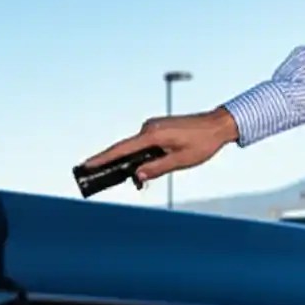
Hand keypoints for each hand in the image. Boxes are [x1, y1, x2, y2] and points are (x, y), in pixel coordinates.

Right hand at [82, 107, 239, 184]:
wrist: (217, 124)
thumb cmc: (203, 143)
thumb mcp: (181, 160)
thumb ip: (158, 168)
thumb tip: (138, 175)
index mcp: (153, 135)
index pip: (122, 149)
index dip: (103, 158)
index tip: (86, 165)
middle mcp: (149, 128)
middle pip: (125, 149)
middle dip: (115, 165)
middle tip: (98, 178)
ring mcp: (153, 127)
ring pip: (136, 148)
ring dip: (134, 163)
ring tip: (134, 180)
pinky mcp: (159, 128)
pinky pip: (144, 144)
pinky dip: (142, 156)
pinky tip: (146, 168)